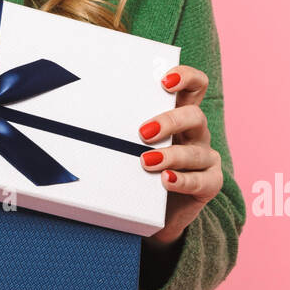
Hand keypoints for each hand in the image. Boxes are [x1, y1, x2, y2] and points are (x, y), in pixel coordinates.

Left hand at [137, 66, 222, 245]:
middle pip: (195, 115)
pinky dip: (183, 180)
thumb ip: (122, 129)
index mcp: (180, 115)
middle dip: (170, 121)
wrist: (154, 212)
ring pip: (196, 150)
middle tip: (143, 132)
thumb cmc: (140, 170)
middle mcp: (196, 133)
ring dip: (171, 155)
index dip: (186, 77)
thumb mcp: (131, 144)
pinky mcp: (210, 183)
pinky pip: (203, 180)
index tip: (165, 81)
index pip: (194, 86)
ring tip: (146, 161)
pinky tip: (166, 180)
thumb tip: (79, 117)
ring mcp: (205, 157)